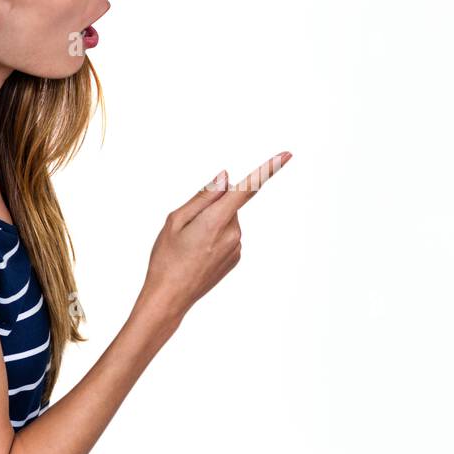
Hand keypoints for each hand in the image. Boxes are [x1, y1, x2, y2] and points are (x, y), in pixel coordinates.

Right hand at [138, 151, 292, 323]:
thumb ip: (204, 196)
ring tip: (190, 245)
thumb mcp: (175, 220)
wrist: (170, 298)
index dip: (268, 169)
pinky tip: (199, 254)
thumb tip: (226, 177)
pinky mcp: (236, 258)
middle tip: (186, 228)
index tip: (287, 155)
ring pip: (227, 220)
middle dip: (211, 207)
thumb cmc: (166, 258)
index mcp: (216, 221)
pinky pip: (228, 235)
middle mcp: (233, 234)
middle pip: (228, 204)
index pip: (247, 189)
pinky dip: (215, 237)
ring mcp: (236, 248)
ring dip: (212, 224)